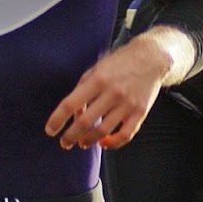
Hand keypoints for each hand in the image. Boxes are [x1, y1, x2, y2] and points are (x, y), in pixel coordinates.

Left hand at [45, 33, 174, 151]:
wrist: (152, 58)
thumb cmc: (119, 63)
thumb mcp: (96, 70)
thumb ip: (82, 91)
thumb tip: (74, 116)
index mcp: (97, 79)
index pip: (71, 104)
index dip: (57, 119)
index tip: (50, 130)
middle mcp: (112, 92)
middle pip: (85, 122)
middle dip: (70, 136)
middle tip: (64, 143)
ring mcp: (128, 104)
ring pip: (103, 131)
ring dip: (89, 140)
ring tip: (82, 143)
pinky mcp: (140, 112)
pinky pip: (125, 135)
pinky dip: (113, 143)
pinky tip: (104, 143)